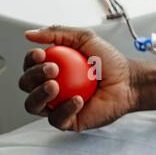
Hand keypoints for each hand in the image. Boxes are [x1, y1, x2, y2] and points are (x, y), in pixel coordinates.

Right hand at [18, 26, 136, 131]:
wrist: (129, 81)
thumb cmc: (110, 62)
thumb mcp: (85, 38)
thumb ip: (58, 33)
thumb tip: (30, 34)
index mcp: (50, 69)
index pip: (29, 66)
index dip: (30, 60)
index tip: (41, 54)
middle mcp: (49, 88)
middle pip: (26, 85)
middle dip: (33, 76)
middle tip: (53, 69)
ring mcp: (57, 105)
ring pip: (33, 105)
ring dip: (39, 94)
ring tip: (55, 86)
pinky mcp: (69, 121)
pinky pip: (57, 119)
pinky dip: (65, 109)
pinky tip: (77, 99)